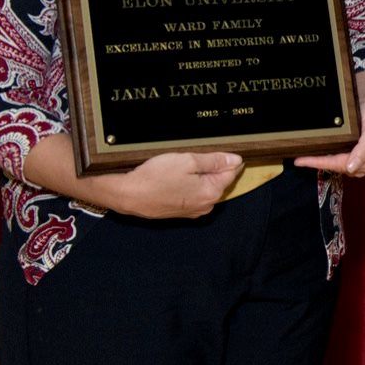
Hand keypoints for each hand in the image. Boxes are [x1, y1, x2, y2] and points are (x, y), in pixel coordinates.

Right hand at [104, 151, 244, 218]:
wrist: (128, 195)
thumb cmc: (155, 177)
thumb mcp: (188, 161)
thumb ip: (215, 160)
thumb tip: (235, 160)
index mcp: (212, 193)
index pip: (232, 172)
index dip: (225, 159)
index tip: (213, 152)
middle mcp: (206, 205)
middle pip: (219, 180)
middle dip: (210, 168)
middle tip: (190, 159)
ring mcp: (193, 210)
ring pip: (205, 186)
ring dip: (198, 176)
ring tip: (179, 169)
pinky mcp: (182, 212)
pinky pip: (193, 194)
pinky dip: (189, 185)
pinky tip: (175, 179)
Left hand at [295, 94, 364, 176]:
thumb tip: (351, 168)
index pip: (341, 165)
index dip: (321, 163)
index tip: (304, 161)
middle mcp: (362, 163)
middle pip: (336, 167)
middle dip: (318, 163)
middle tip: (299, 160)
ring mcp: (356, 160)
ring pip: (334, 165)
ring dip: (319, 162)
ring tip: (303, 158)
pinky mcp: (350, 156)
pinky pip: (335, 160)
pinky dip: (323, 158)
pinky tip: (314, 154)